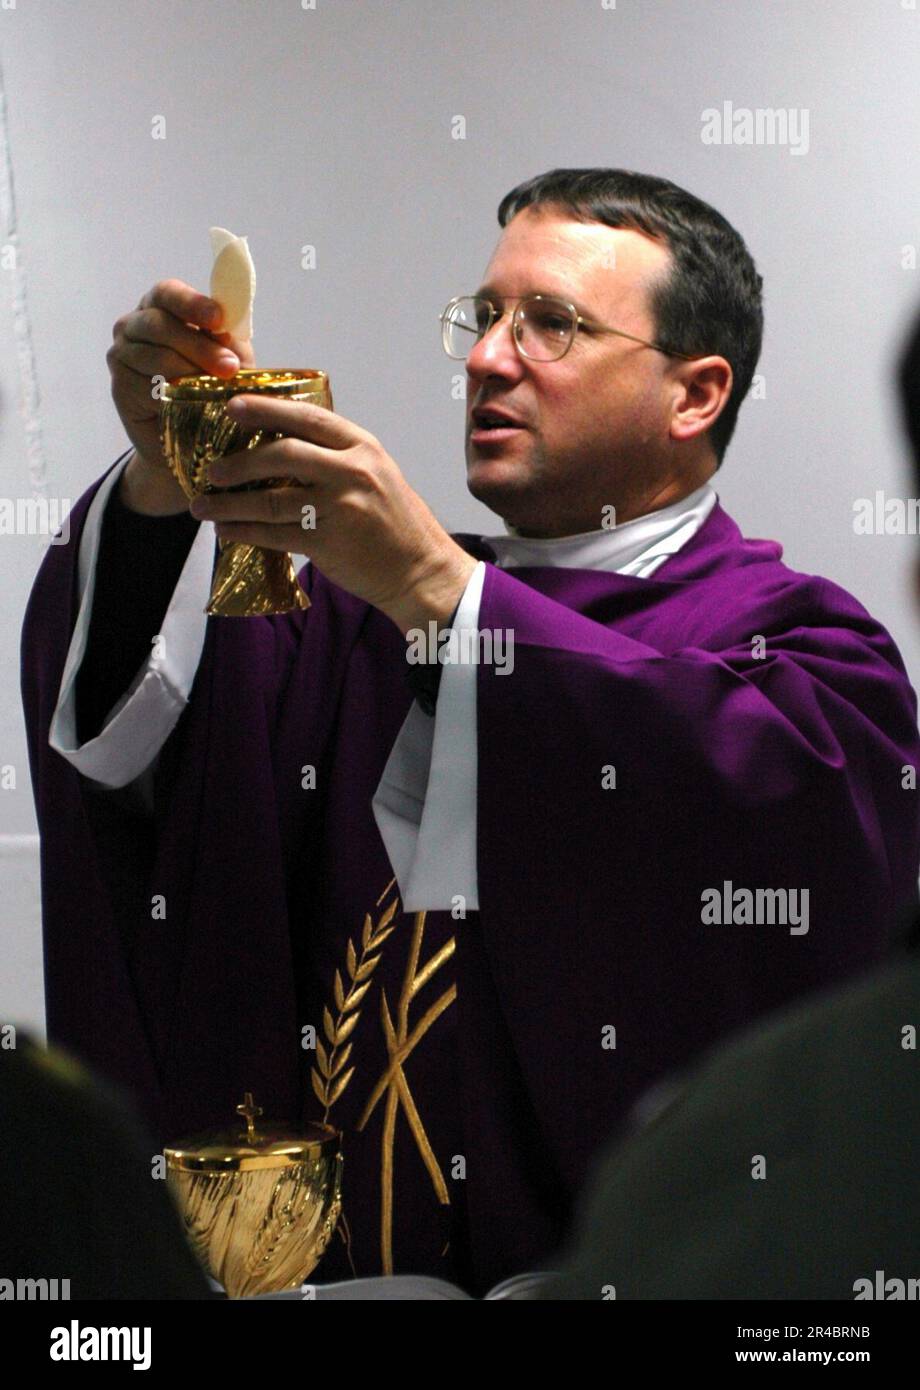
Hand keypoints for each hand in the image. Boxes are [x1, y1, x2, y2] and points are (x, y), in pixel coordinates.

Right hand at [107, 278, 255, 469]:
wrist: (197, 432)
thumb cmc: (213, 383)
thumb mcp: (232, 357)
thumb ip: (230, 339)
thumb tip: (226, 329)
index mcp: (161, 306)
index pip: (168, 293)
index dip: (191, 303)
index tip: (218, 319)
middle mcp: (134, 325)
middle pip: (159, 325)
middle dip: (198, 346)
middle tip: (229, 367)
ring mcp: (122, 354)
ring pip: (154, 358)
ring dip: (188, 373)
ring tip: (215, 389)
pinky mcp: (119, 386)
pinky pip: (144, 387)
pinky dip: (170, 396)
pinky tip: (188, 404)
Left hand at [190, 393, 476, 631]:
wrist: (421, 570)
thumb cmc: (395, 522)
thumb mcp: (376, 473)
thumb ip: (336, 457)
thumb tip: (279, 446)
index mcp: (362, 447)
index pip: (307, 418)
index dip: (266, 409)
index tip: (232, 406)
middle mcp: (352, 471)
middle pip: (281, 454)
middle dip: (239, 462)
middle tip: (212, 470)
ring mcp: (340, 507)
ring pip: (270, 499)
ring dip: (230, 503)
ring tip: (204, 506)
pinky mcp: (328, 543)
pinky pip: (274, 534)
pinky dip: (245, 532)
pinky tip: (228, 531)